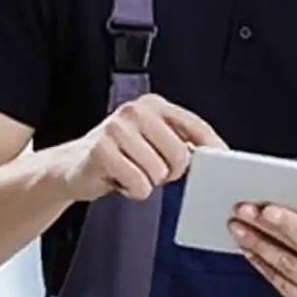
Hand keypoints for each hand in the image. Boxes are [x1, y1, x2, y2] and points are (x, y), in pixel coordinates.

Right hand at [54, 93, 225, 201]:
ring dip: (147, 182)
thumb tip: (215, 155)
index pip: (195, 126)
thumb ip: (180, 141)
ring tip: (130, 171)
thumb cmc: (119, 154)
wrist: (72, 165)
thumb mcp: (152, 140)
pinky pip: (138, 184)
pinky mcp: (102, 151)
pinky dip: (132, 190)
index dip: (213, 147)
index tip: (224, 161)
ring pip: (158, 173)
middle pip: (180, 155)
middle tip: (151, 170)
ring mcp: (118, 129)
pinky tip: (118, 179)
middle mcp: (137, 111)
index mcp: (154, 105)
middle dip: (170, 172)